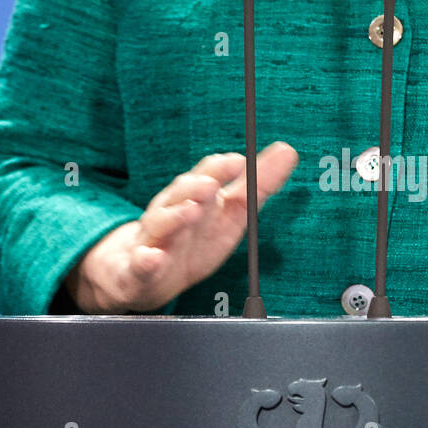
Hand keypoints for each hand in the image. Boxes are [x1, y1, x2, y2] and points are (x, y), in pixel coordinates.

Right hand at [65, 142, 298, 312]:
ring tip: (191, 212)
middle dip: (196, 188)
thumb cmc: (193, 240)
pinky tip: (153, 258)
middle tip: (212, 184)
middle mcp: (171, 213)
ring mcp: (153, 240)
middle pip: (181, 195)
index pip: (205, 176)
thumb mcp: (230, 213)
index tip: (239, 161)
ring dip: (175, 217)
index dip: (220, 169)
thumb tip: (288, 151)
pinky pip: (141, 264)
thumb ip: (257, 186)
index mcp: (193, 198)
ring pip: (161, 224)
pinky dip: (146, 261)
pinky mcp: (139, 269)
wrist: (141, 276)